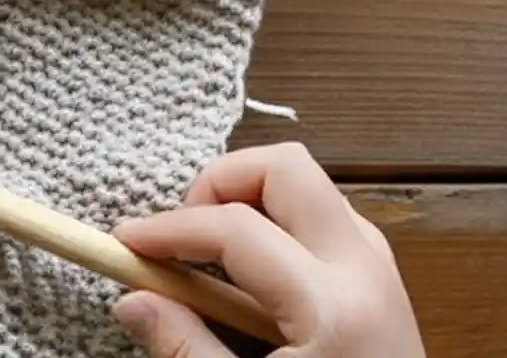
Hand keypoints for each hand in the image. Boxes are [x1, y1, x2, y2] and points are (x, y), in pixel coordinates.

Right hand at [112, 143, 424, 357]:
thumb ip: (185, 347)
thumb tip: (131, 299)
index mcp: (331, 305)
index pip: (233, 226)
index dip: (168, 228)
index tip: (124, 242)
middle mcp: (364, 270)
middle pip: (287, 167)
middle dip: (221, 182)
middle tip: (182, 233)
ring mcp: (379, 270)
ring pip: (309, 185)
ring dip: (252, 200)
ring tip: (211, 255)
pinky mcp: (381, 282)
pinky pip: (325, 219)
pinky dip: (279, 224)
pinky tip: (251, 275)